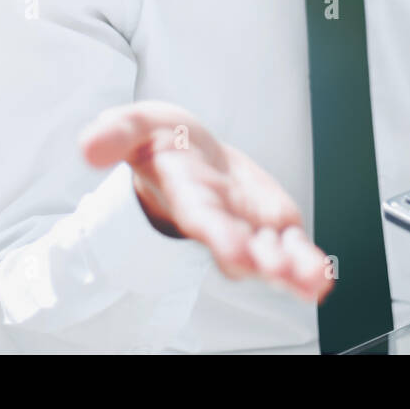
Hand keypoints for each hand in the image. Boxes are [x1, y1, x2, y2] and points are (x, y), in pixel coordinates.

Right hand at [79, 100, 332, 303]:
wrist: (186, 150)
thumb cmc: (159, 142)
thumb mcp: (134, 126)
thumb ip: (115, 134)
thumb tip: (88, 147)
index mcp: (190, 197)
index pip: (204, 221)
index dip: (220, 236)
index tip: (236, 253)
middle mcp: (220, 221)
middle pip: (239, 247)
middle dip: (256, 260)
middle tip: (273, 271)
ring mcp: (249, 227)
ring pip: (271, 256)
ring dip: (291, 270)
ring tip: (313, 282)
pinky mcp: (274, 225)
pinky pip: (293, 249)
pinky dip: (307, 266)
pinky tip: (321, 280)